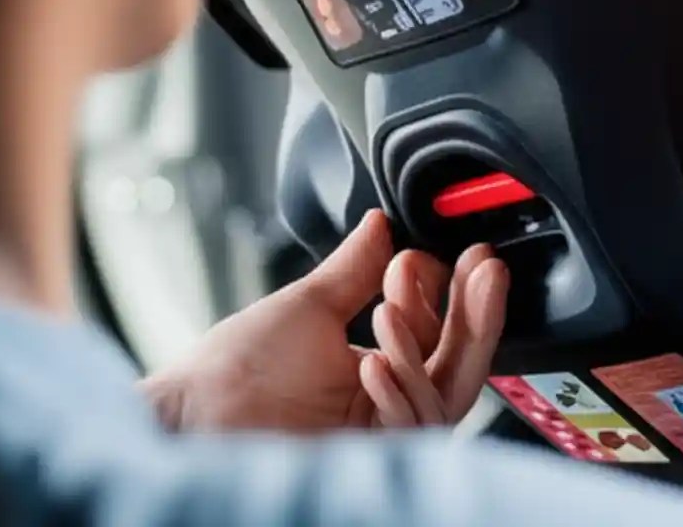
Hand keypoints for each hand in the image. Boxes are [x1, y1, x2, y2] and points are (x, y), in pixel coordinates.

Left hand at [141, 210, 508, 431]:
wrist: (196, 418)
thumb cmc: (236, 372)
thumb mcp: (309, 305)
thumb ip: (355, 267)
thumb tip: (380, 224)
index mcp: (378, 369)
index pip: (439, 333)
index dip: (454, 295)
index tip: (465, 256)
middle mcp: (388, 403)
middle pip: (457, 363)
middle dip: (476, 313)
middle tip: (485, 268)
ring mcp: (384, 433)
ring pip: (444, 392)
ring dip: (421, 346)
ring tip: (391, 309)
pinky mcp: (378, 458)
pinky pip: (412, 422)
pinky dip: (399, 388)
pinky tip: (377, 361)